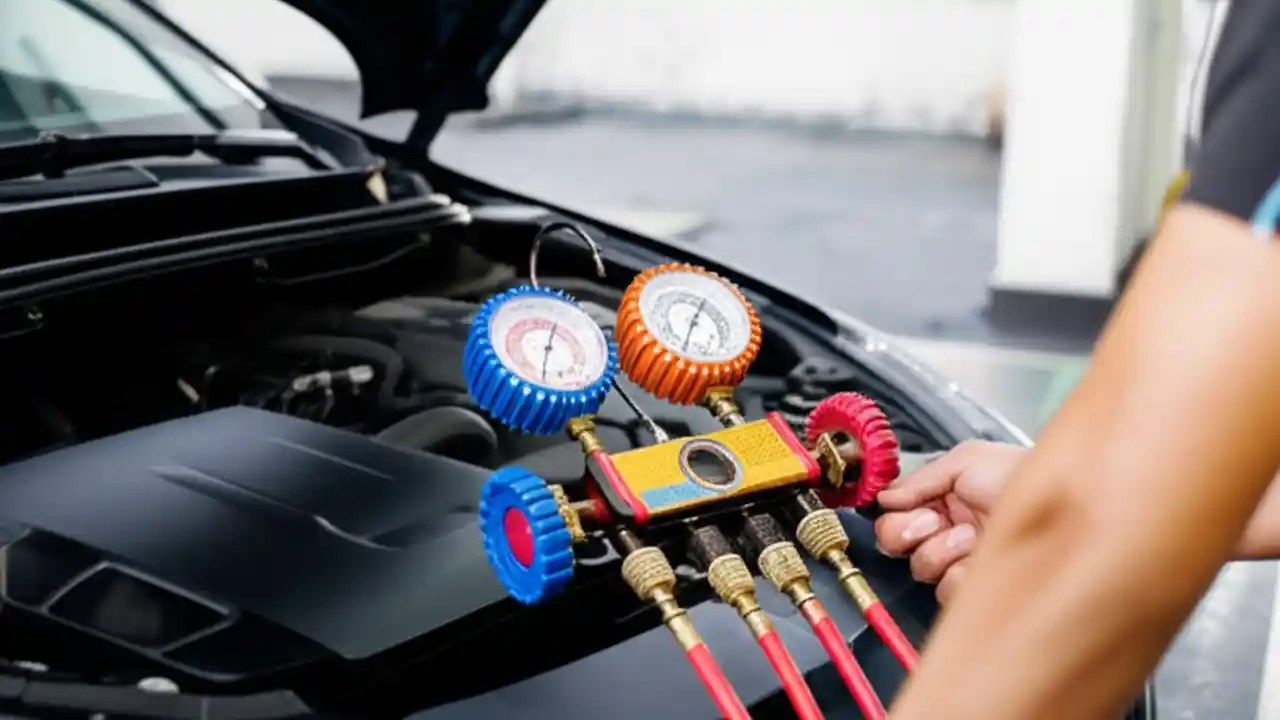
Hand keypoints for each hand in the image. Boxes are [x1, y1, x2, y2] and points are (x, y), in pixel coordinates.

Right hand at [874, 440, 1025, 603]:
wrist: (1063, 506)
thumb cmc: (1019, 475)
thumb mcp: (967, 460)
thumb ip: (921, 478)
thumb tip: (883, 497)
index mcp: (940, 500)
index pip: (893, 517)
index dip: (897, 517)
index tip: (917, 509)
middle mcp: (945, 530)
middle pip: (895, 545)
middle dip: (908, 533)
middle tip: (935, 522)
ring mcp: (960, 560)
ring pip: (921, 568)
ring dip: (942, 550)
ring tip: (972, 535)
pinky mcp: (977, 585)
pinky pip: (947, 591)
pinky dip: (960, 575)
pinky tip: (981, 558)